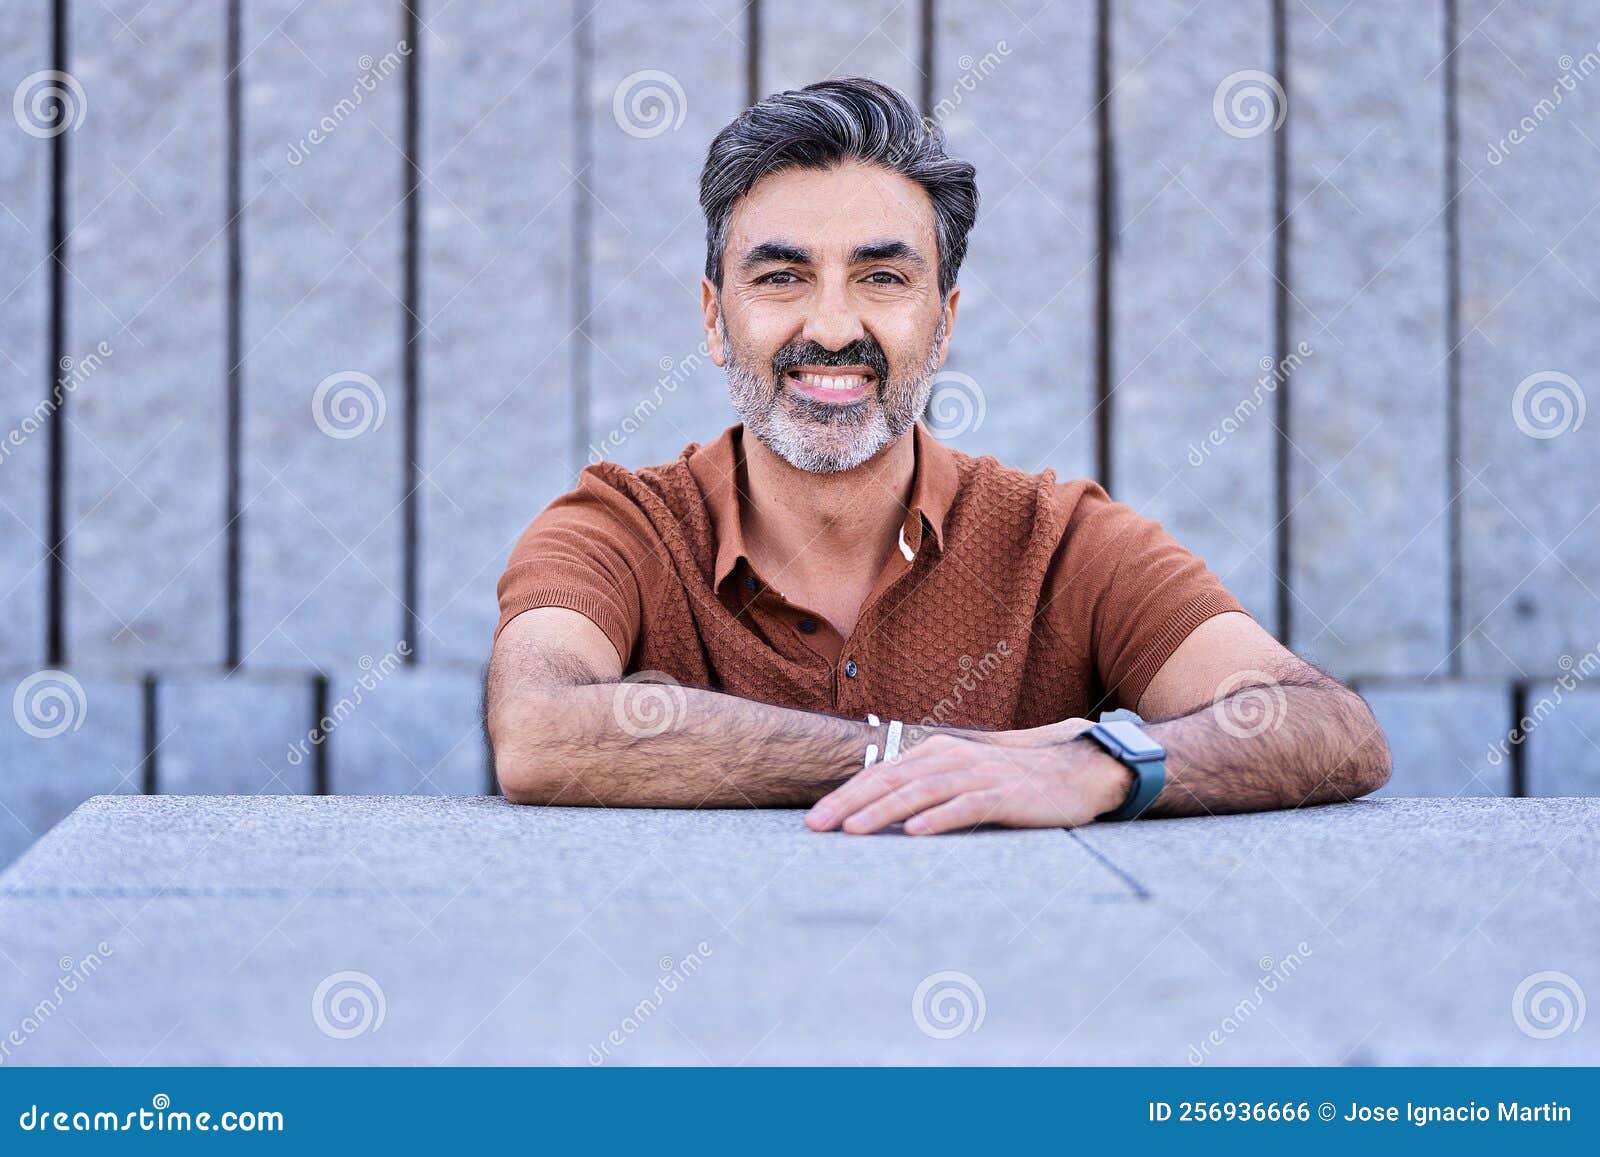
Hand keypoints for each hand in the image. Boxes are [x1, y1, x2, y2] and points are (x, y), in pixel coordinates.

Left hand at [805, 731, 1133, 835]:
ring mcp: (982, 775)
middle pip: (892, 780)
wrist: (1079, 770)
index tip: (814, 820)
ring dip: (884, 811)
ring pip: (923, 792)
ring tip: (853, 830)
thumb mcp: (964, 773)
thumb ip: (925, 784)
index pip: (881, 773)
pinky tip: (915, 833)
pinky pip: (968, 807)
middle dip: (850, 804)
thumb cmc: (1014, 778)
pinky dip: (940, 818)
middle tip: (817, 827)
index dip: (844, 795)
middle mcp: (954, 758)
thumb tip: (877, 806)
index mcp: (937, 752)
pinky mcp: (1009, 795)